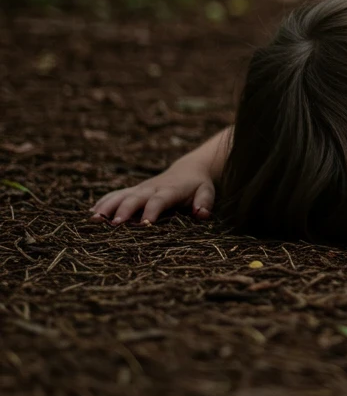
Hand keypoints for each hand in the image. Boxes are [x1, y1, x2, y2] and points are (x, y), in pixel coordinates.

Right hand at [89, 158, 215, 226]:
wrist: (189, 170)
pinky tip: (91, 212)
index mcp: (170, 191)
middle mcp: (152, 189)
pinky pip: (116, 194)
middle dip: (124, 210)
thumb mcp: (207, 192)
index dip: (152, 211)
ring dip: (107, 206)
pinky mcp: (133, 191)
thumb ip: (204, 203)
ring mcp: (140, 189)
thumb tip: (201, 214)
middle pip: (135, 198)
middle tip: (114, 225)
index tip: (144, 224)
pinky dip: (103, 202)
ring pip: (121, 195)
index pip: (159, 200)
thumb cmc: (198, 186)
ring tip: (93, 219)